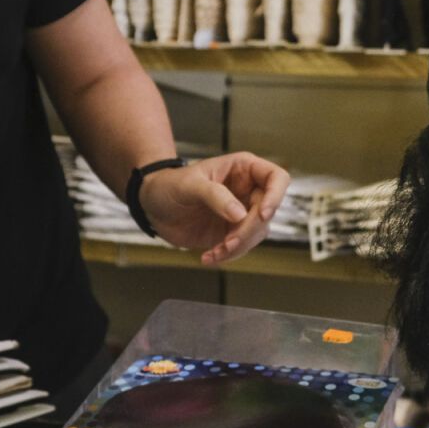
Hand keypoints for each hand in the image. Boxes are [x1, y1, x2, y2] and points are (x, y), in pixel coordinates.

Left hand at [141, 152, 290, 266]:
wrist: (152, 206)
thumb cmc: (169, 184)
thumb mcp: (190, 185)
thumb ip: (215, 196)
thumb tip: (240, 214)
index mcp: (243, 169)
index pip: (276, 178)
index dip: (276, 196)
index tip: (263, 214)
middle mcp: (247, 191)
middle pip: (267, 212)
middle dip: (249, 231)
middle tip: (228, 242)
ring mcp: (241, 213)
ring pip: (257, 234)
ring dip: (238, 247)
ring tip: (214, 252)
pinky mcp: (231, 233)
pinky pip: (240, 248)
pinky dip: (227, 256)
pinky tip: (208, 257)